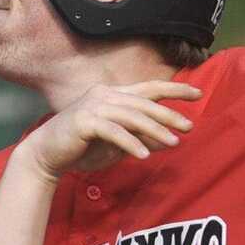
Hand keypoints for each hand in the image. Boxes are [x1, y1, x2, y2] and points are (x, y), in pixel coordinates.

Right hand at [19, 80, 202, 177]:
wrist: (47, 155)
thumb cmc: (84, 149)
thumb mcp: (120, 145)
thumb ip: (142, 139)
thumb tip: (170, 141)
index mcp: (114, 95)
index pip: (149, 88)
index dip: (174, 88)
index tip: (198, 92)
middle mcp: (105, 95)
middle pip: (145, 102)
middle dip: (169, 114)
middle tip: (189, 126)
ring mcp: (93, 106)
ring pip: (132, 116)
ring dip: (155, 130)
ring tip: (174, 143)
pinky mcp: (84, 122)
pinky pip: (114, 132)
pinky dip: (131, 143)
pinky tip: (144, 156)